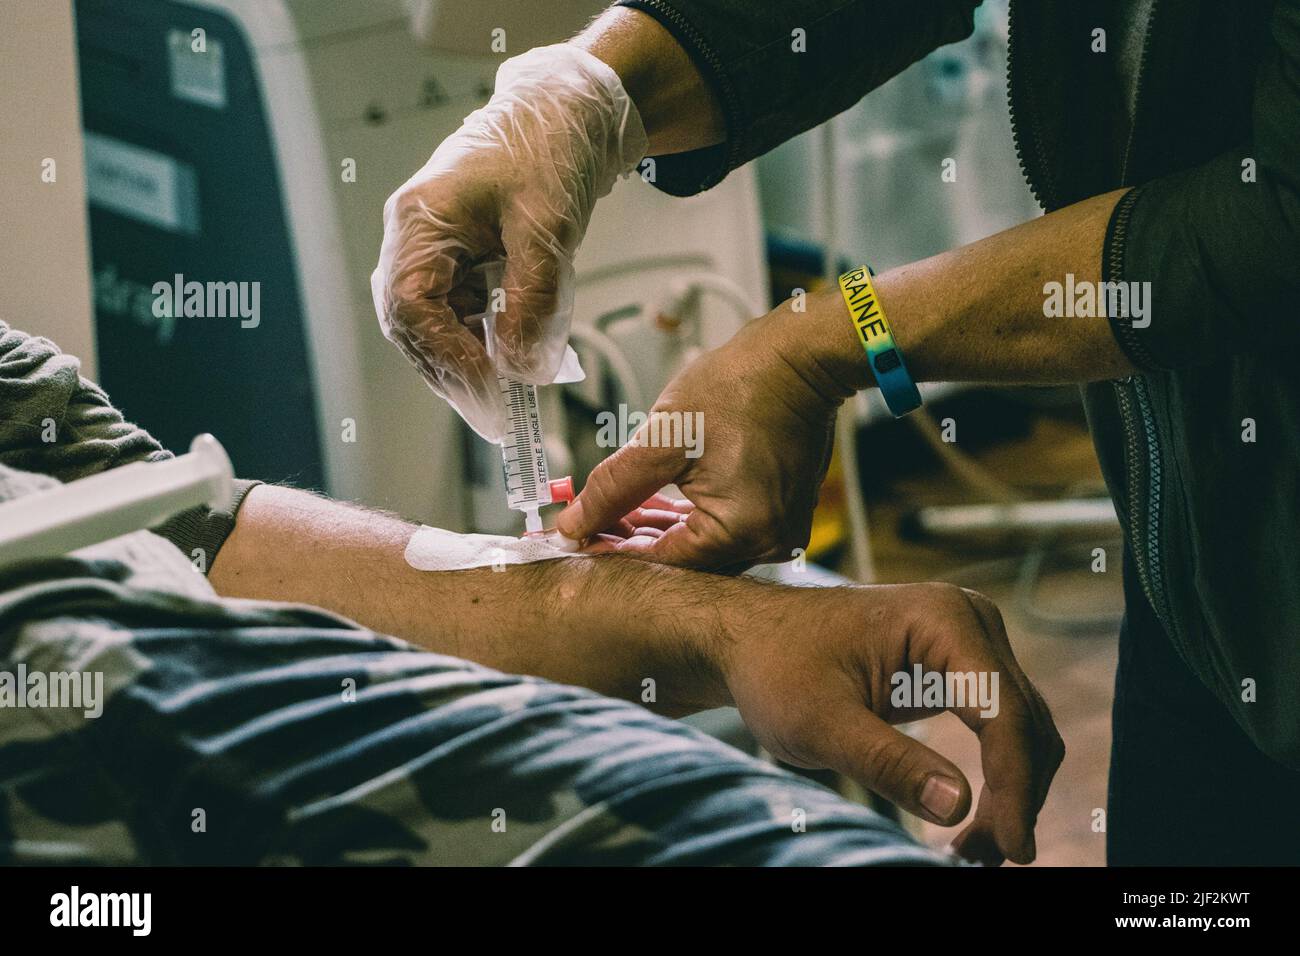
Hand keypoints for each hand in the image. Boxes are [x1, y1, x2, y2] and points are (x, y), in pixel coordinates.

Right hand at [370, 44, 645, 440]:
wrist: (563, 116)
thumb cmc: (547, 151)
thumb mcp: (547, 226)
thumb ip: (534, 298)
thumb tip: (522, 366)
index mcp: (419, 221)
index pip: (411, 305)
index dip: (446, 353)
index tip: (489, 383)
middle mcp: (413, 240)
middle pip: (412, 326)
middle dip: (453, 372)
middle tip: (496, 414)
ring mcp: (432, 254)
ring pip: (433, 329)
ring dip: (467, 366)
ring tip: (505, 402)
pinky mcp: (456, 265)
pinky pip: (458, 317)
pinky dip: (482, 346)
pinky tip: (509, 368)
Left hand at [557, 305, 844, 568]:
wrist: (795, 358)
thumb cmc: (739, 387)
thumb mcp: (662, 440)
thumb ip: (613, 488)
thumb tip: (574, 523)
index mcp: (744, 532)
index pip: (663, 562)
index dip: (611, 551)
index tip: (573, 542)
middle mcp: (770, 543)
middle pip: (684, 560)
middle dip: (632, 541)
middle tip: (586, 526)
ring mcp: (780, 529)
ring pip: (701, 545)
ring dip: (657, 530)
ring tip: (613, 512)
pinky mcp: (779, 511)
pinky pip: (723, 527)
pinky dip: (687, 519)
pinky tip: (652, 506)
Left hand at [718, 581, 1063, 864]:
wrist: (751, 639)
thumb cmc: (776, 668)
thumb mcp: (821, 723)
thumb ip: (887, 763)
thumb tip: (957, 805)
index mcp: (941, 619)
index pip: (1003, 709)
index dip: (1014, 785)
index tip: (1013, 847)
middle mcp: (969, 621)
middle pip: (1023, 721)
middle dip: (1014, 796)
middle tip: (983, 859)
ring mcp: (969, 641)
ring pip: (1020, 727)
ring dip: (1011, 791)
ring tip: (974, 850)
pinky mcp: (960, 666)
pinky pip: (999, 724)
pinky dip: (996, 775)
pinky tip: (969, 820)